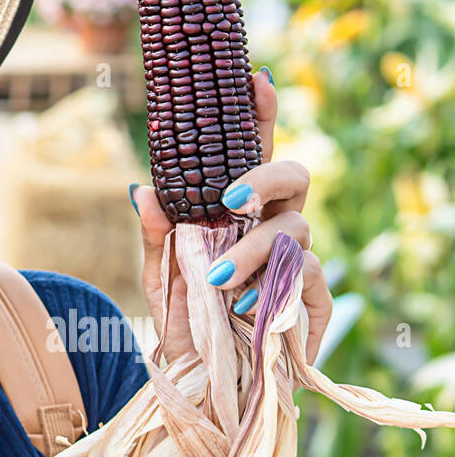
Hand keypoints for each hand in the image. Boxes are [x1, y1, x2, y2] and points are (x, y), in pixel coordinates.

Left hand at [131, 70, 332, 366]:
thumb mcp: (158, 275)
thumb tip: (142, 189)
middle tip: (230, 197)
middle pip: (294, 177)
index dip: (260, 114)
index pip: (253, 151)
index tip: (254, 78)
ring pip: (295, 231)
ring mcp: (298, 261)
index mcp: (238, 210)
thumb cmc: (185, 318)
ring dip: (251, 251)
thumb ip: (155, 233)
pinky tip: (239, 304)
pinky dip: (270, 288)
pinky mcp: (314, 300)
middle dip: (266, 177)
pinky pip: (307, 279)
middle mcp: (273, 226)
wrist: (202, 379)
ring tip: (212, 279)